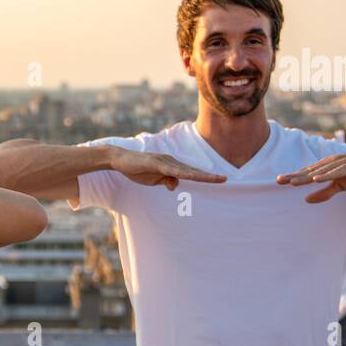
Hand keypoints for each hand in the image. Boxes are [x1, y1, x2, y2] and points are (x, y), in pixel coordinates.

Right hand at [107, 149, 225, 189]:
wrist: (120, 159)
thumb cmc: (137, 169)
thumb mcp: (153, 180)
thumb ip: (166, 181)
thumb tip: (176, 185)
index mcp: (172, 166)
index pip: (191, 173)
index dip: (206, 177)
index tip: (220, 180)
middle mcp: (171, 161)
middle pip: (192, 170)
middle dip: (208, 176)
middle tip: (225, 179)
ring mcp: (164, 161)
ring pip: (185, 170)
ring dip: (199, 175)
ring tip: (214, 179)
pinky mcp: (155, 162)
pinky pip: (170, 169)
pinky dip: (181, 173)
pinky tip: (190, 176)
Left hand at [277, 145, 345, 201]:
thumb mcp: (340, 186)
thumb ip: (324, 193)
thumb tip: (306, 200)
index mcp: (326, 167)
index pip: (306, 173)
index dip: (293, 176)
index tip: (278, 181)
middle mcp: (330, 163)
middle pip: (309, 171)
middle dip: (294, 176)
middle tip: (278, 180)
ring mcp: (340, 163)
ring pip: (320, 171)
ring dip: (306, 176)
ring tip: (293, 182)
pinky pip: (337, 171)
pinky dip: (327, 175)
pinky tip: (317, 178)